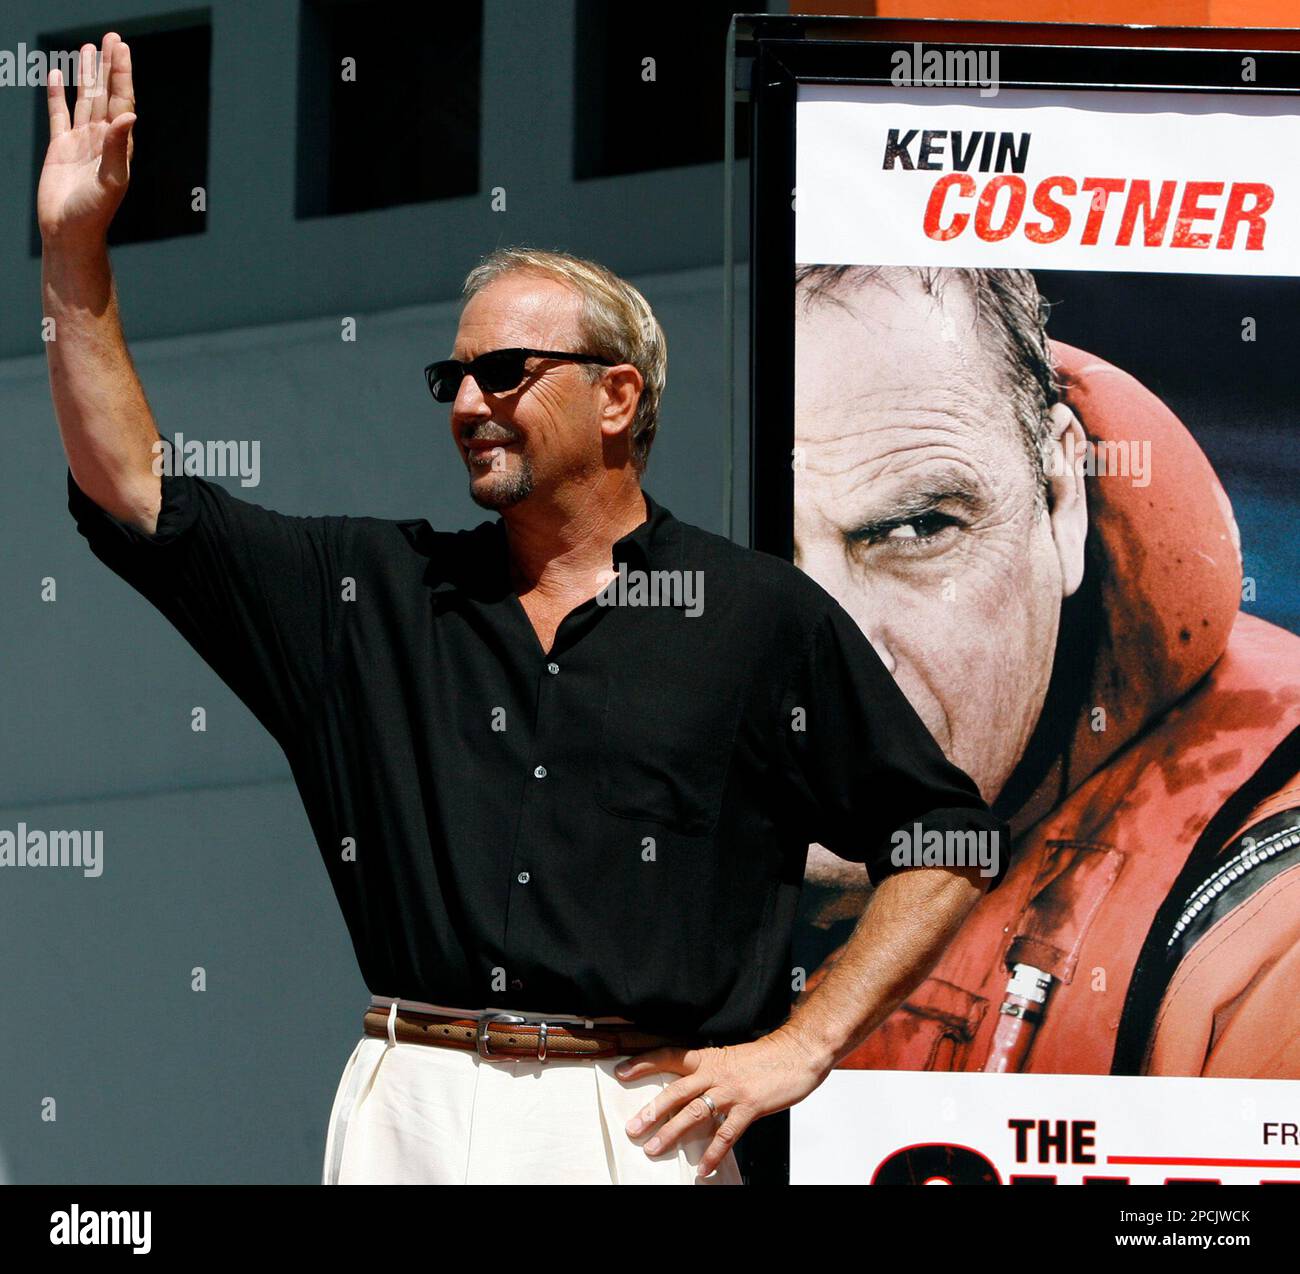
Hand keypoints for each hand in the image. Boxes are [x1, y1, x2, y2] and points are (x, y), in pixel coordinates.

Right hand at [38, 34, 135, 249]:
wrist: (70, 233)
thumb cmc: (94, 213)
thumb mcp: (111, 179)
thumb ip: (118, 147)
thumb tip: (130, 116)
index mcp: (119, 146)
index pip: (122, 101)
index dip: (122, 74)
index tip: (122, 48)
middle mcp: (102, 140)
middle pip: (106, 94)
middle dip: (109, 67)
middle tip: (112, 38)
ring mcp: (81, 142)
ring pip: (84, 100)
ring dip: (87, 74)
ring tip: (89, 48)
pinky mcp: (59, 148)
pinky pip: (58, 113)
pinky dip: (57, 94)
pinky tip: (56, 75)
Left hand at [616, 1026, 831, 1179]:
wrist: (797, 1052)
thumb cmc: (766, 1057)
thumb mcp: (732, 1059)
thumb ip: (712, 1075)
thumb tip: (691, 1094)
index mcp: (709, 1058)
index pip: (669, 1056)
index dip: (644, 1063)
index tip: (621, 1071)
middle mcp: (716, 1073)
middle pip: (676, 1091)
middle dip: (652, 1111)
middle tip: (633, 1128)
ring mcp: (732, 1090)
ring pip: (695, 1113)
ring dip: (672, 1133)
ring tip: (654, 1149)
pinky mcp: (750, 1106)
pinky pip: (726, 1133)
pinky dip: (714, 1153)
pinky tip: (704, 1168)